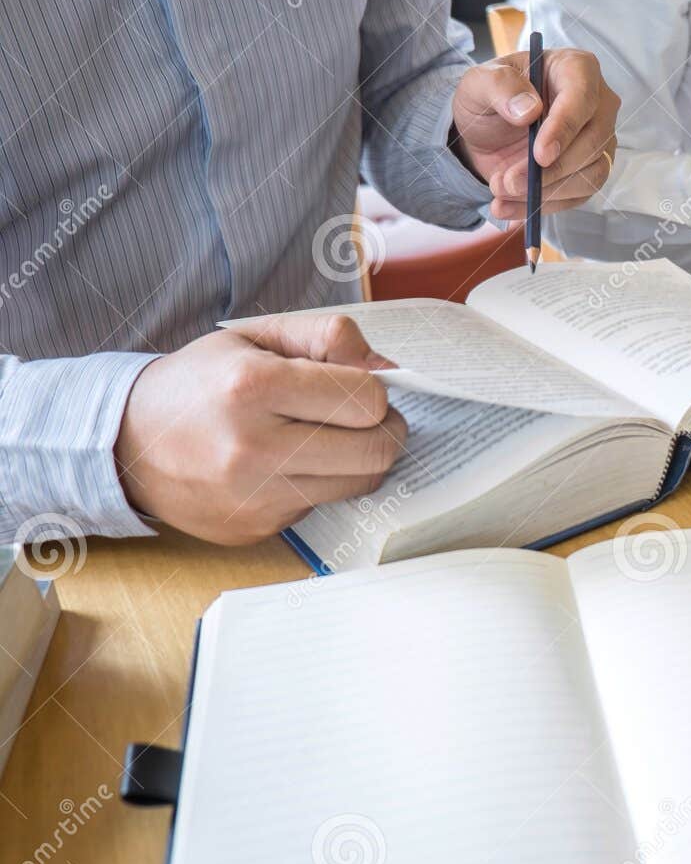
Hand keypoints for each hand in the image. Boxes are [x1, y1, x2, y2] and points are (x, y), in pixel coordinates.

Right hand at [114, 315, 408, 545]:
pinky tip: (291, 464)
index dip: (377, 391)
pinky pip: (323, 505)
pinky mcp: (256, 527)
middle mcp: (253, 447)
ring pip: (359, 484)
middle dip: (386, 430)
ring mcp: (254, 495)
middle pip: (375, 451)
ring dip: (360, 459)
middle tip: (371, 419)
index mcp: (252, 386)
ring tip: (333, 438)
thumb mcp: (256, 337)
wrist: (128, 442)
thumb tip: (388, 367)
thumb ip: (328, 336)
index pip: (366, 400)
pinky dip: (321, 483)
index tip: (362, 387)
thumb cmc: (201, 382)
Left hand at [451, 48, 620, 220]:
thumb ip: (500, 87)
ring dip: (546, 192)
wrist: (490, 129)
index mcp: (576, 69)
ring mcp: (599, 140)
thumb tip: (529, 110)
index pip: (582, 98)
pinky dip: (544, 206)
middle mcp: (598, 104)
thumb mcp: (480, 83)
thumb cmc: (492, 96)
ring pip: (591, 175)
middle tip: (506, 182)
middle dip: (549, 171)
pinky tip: (511, 206)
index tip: (540, 155)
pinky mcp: (591, 171)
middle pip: (592, 142)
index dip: (564, 128)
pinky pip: (579, 196)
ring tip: (501, 192)